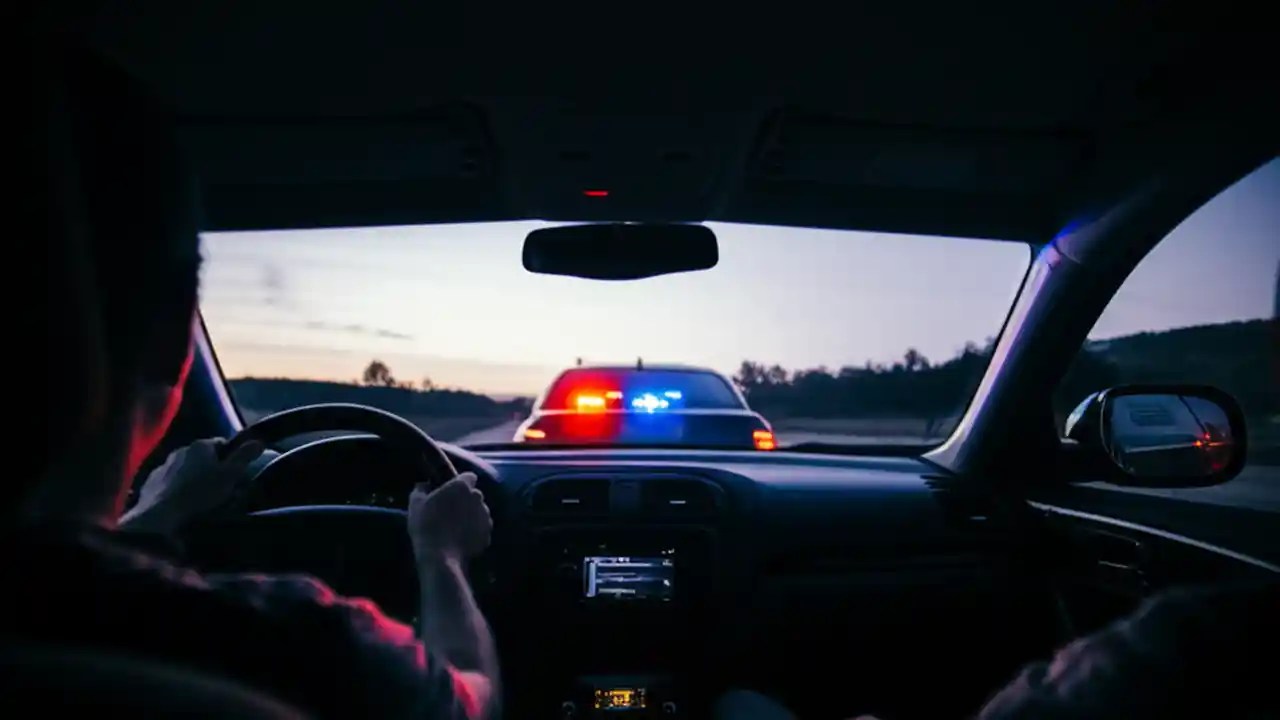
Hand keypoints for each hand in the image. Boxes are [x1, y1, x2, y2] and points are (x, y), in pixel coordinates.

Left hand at [120, 438, 263, 534]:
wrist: (160, 516)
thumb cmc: (200, 493)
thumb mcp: (230, 475)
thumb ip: (244, 456)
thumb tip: (259, 440)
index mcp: (201, 445)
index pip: (221, 443)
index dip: (232, 457)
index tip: (237, 473)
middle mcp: (180, 450)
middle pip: (202, 456)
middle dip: (211, 468)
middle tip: (221, 488)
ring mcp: (163, 466)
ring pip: (184, 469)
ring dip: (192, 478)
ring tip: (200, 498)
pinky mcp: (150, 483)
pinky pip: (169, 483)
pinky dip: (176, 489)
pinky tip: (181, 504)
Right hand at [408, 472, 491, 564]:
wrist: (440, 556)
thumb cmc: (426, 525)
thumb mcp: (416, 504)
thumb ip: (420, 489)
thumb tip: (423, 485)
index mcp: (462, 486)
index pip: (468, 476)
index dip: (460, 482)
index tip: (451, 491)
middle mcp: (478, 498)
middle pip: (474, 495)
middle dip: (466, 500)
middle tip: (451, 511)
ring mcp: (485, 516)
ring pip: (480, 511)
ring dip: (471, 515)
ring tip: (456, 528)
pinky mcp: (488, 534)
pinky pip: (481, 529)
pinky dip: (474, 532)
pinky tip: (461, 539)